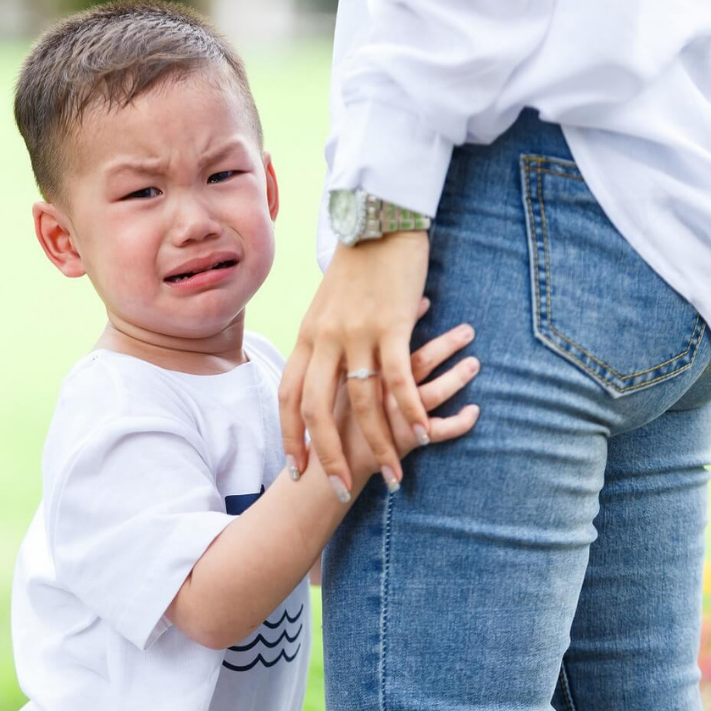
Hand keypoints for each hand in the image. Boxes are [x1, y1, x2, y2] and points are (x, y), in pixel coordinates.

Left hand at [280, 232, 429, 492]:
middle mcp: (324, 339)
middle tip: (338, 491)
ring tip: (391, 476)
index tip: (296, 470)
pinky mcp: (391, 324)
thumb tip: (322, 376)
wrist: (378, 220)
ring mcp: (357, 332)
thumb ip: (322, 344)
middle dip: (328, 455)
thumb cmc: (356, 269)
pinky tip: (421, 437)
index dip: (291, 437)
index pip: (289, 397)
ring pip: (362, 401)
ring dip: (378, 444)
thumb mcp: (326, 309)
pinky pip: (399, 378)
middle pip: (318, 410)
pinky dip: (410, 411)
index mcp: (306, 337)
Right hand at [333, 323, 480, 493]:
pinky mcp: (403, 441)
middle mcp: (374, 392)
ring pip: (430, 392)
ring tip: (475, 363)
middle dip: (444, 344)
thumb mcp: (333, 388)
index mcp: (353, 372)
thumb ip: (347, 361)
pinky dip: (458, 422)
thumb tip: (371, 334)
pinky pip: (438, 430)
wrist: (322, 475)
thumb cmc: (331, 428)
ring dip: (456, 377)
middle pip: (414, 361)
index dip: (406, 318)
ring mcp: (391, 416)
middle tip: (468, 329)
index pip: (383, 337)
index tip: (425, 302)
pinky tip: (474, 412)